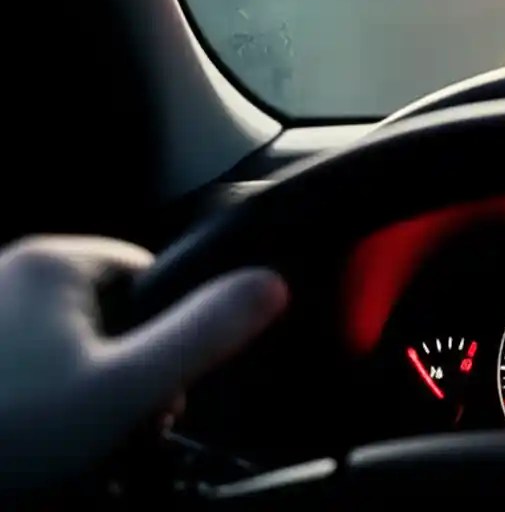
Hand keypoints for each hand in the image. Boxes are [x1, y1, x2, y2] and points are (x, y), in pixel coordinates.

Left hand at [0, 236, 286, 494]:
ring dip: (82, 397)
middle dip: (122, 374)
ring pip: (67, 352)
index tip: (154, 389)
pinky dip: (39, 408)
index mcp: (51, 262)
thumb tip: (271, 284)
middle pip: (108, 318)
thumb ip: (206, 332)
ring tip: (66, 446)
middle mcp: (7, 273)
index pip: (150, 278)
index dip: (168, 336)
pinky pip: (27, 372)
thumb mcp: (129, 389)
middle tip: (110, 428)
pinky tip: (33, 447)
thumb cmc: (12, 436)